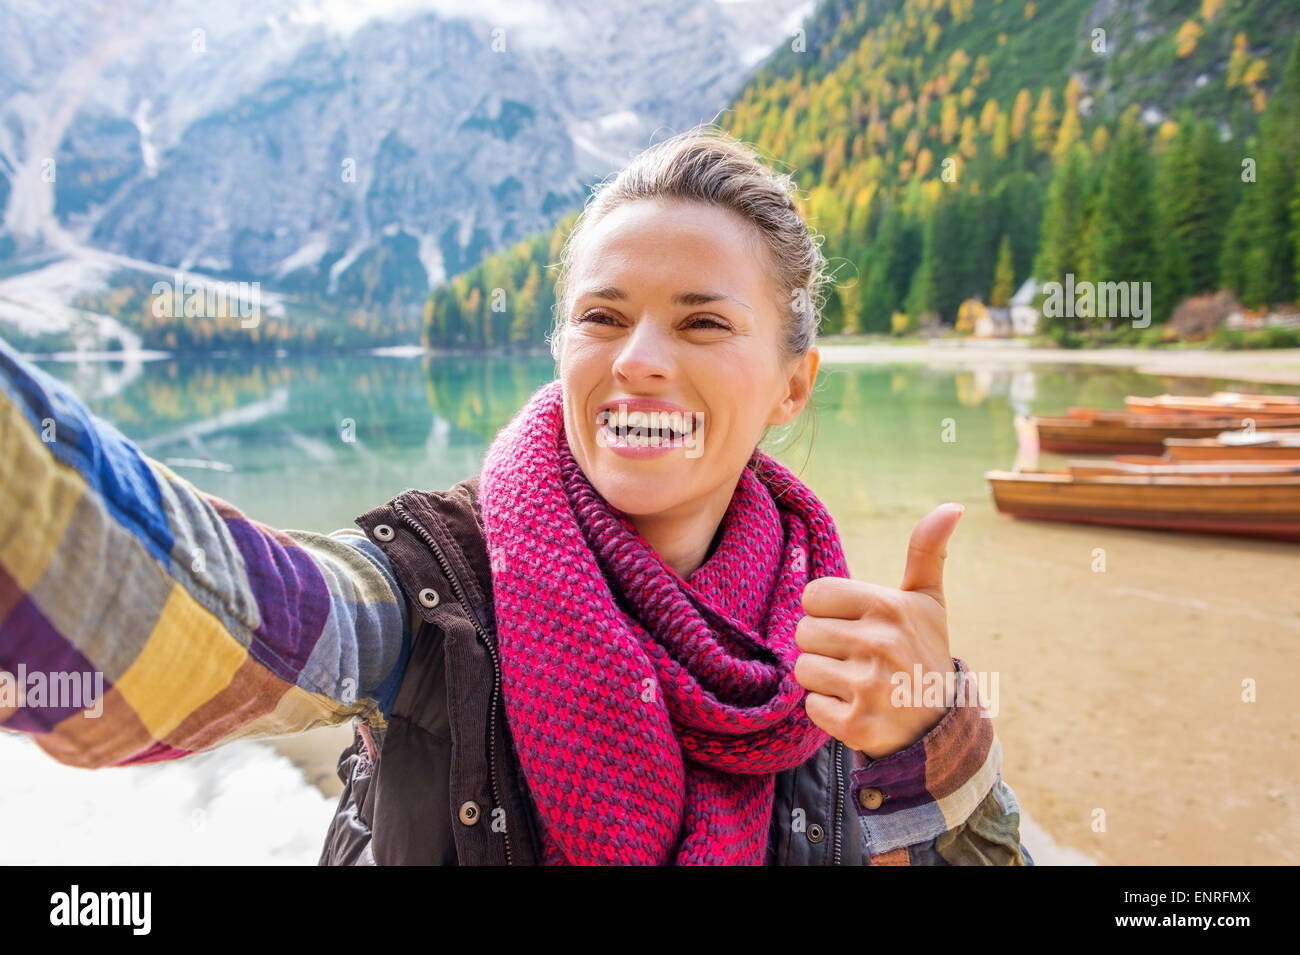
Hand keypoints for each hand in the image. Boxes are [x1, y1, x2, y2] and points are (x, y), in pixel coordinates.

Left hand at [794, 503, 962, 759]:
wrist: (939, 727)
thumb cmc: (922, 652)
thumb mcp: (928, 602)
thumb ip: (927, 552)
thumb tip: (953, 506)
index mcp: (889, 606)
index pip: (813, 595)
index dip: (830, 612)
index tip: (857, 626)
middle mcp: (880, 643)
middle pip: (804, 632)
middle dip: (826, 647)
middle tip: (860, 659)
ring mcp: (868, 686)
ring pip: (803, 668)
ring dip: (824, 679)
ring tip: (858, 683)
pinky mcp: (856, 724)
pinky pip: (811, 705)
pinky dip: (829, 711)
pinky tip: (858, 708)